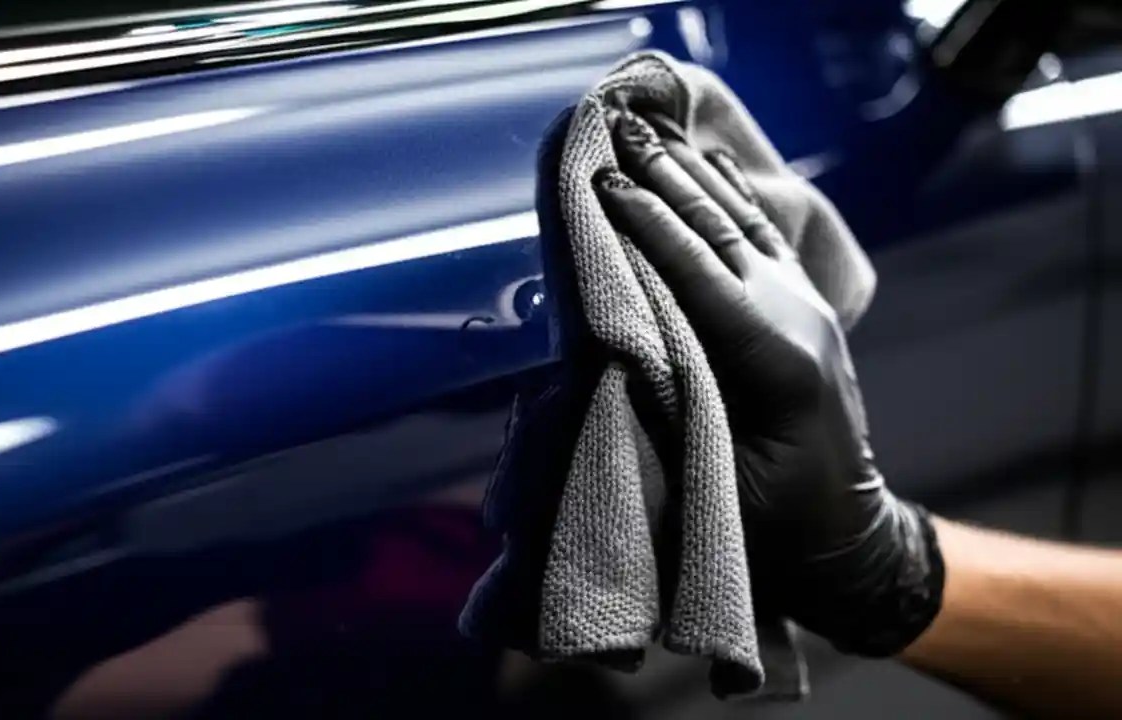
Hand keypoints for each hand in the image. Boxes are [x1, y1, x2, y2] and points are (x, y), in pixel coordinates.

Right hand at [594, 110, 943, 655]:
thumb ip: (672, 408)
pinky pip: (766, 238)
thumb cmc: (773, 527)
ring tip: (652, 133)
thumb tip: (612, 341)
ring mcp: (809, 311)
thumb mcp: (716, 480)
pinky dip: (735, 196)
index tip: (603, 182)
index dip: (649, 225)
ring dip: (694, 176)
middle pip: (723, 232)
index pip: (701, 273)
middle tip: (619, 131)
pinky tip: (711, 163)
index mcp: (776, 361)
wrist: (846, 539)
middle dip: (667, 179)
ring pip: (744, 224)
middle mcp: (798, 319)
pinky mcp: (807, 313)